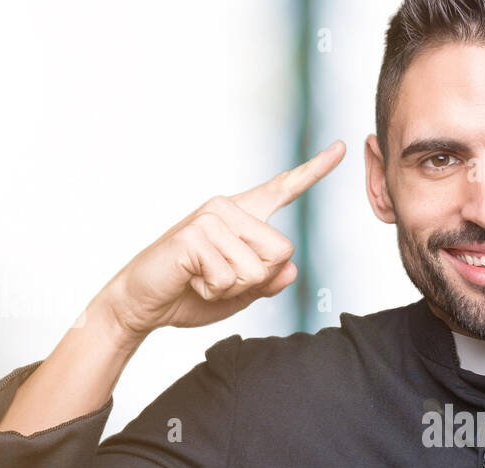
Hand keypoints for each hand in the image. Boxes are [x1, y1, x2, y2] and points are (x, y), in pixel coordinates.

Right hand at [90, 140, 345, 340]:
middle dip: (256, 280)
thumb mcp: (240, 293)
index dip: (314, 170)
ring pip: (256, 268)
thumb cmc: (190, 294)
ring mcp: (210, 216)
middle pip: (282, 251)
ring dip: (230, 288)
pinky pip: (228, 276)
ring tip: (201, 278)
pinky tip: (191, 280)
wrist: (143, 303)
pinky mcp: (194, 233)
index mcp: (244, 217)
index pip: (283, 189)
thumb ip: (268, 281)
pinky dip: (212, 290)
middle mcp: (229, 208)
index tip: (341, 147)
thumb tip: (290, 268)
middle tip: (219, 278)